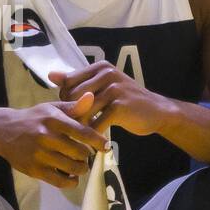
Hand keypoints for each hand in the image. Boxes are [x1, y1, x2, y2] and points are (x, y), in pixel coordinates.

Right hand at [0, 95, 107, 187]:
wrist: (2, 130)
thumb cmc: (33, 118)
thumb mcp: (51, 108)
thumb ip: (74, 107)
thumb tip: (92, 96)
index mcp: (54, 120)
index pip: (83, 132)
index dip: (99, 141)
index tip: (106, 146)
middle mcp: (47, 137)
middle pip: (81, 152)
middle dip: (87, 155)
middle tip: (85, 154)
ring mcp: (40, 155)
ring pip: (73, 168)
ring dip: (81, 168)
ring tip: (79, 164)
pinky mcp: (34, 170)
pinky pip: (61, 181)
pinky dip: (71, 181)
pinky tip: (72, 176)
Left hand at [49, 63, 168, 136]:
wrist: (158, 112)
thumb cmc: (128, 101)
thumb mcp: (104, 87)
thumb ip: (79, 82)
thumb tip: (51, 75)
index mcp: (100, 67)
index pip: (68, 82)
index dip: (66, 100)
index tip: (76, 112)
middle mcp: (107, 74)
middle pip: (72, 96)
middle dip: (72, 114)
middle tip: (80, 126)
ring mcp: (114, 89)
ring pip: (83, 110)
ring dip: (82, 127)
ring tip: (87, 136)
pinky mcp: (119, 106)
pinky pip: (96, 123)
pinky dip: (95, 135)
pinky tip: (98, 141)